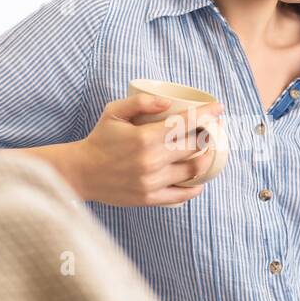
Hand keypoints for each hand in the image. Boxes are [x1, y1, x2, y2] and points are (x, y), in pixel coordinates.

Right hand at [72, 95, 224, 206]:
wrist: (81, 172)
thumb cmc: (100, 139)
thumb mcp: (113, 112)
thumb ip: (140, 102)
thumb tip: (169, 103)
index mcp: (144, 138)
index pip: (185, 123)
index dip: (206, 114)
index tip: (219, 107)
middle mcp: (152, 161)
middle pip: (194, 146)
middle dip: (207, 134)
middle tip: (211, 128)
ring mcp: (152, 182)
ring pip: (193, 170)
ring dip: (205, 159)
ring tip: (207, 151)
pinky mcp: (149, 198)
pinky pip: (181, 195)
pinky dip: (195, 187)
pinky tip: (199, 180)